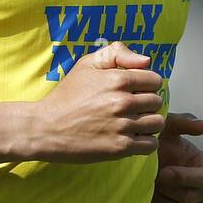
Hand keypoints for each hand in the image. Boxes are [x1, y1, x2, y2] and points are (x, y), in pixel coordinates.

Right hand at [28, 41, 164, 162]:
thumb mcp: (87, 64)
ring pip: (157, 123)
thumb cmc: (66, 95)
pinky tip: (132, 138)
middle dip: (147, 103)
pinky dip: (145, 142)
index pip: (155, 80)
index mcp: (118, 79)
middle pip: (157, 101)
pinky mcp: (120, 148)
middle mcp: (123, 102)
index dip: (147, 85)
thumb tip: (146, 61)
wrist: (45, 127)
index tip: (136, 91)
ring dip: (149, 123)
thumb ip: (117, 54)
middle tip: (132, 108)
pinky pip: (150, 145)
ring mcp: (122, 126)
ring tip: (134, 123)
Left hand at [151, 112, 202, 202]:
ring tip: (151, 189)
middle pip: (191, 199)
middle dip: (166, 190)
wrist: (147, 168)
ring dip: (160, 202)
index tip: (163, 172)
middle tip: (153, 180)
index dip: (183, 178)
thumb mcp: (166, 129)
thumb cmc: (159, 146)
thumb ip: (182, 122)